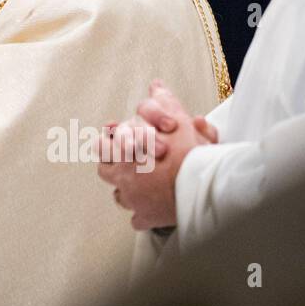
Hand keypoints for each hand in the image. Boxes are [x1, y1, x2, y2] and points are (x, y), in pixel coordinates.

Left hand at [96, 81, 215, 229]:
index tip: (115, 134)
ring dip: (128, 190)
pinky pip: (137, 220)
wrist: (202, 185)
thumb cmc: (189, 151)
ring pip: (119, 196)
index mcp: (123, 151)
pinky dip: (143, 215)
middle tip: (130, 160)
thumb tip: (156, 85)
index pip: (102, 142)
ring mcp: (132, 199)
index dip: (110, 138)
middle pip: (105, 169)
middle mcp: (122, 176)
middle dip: (114, 164)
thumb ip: (164, 101)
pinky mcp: (146, 218)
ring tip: (143, 185)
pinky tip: (152, 210)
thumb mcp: (177, 118)